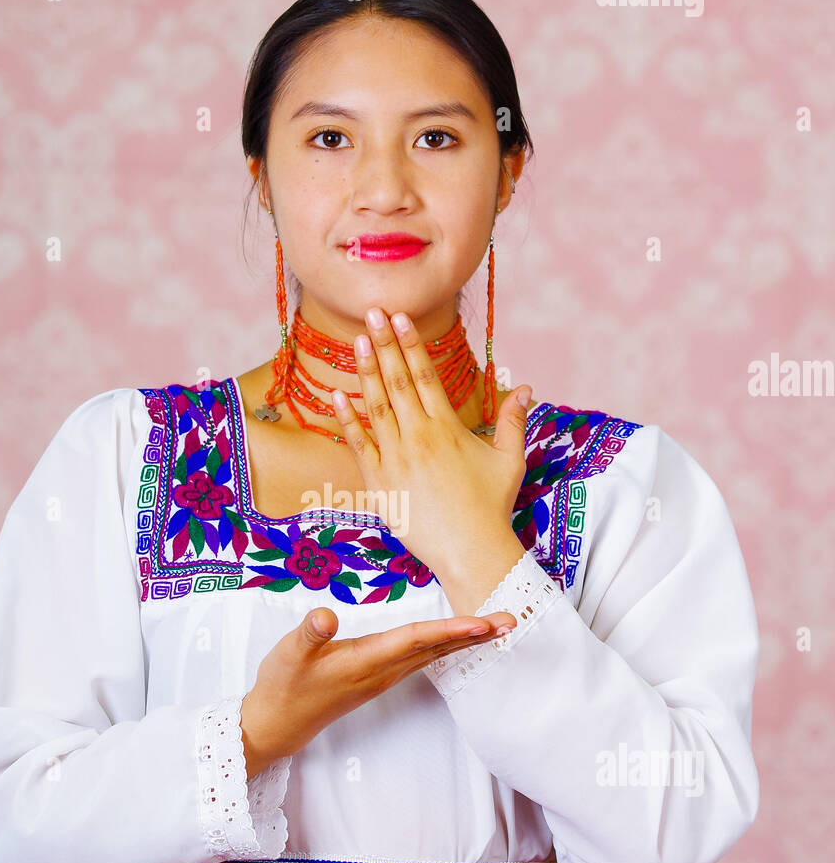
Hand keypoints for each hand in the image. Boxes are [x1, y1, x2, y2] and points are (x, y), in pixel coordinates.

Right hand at [239, 604, 518, 772]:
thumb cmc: (283, 684)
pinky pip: (420, 659)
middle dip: (473, 635)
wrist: (278, 723)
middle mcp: (382, 670)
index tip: (483, 624)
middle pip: (435, 649)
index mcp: (365, 660)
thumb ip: (308, 634)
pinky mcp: (377, 677)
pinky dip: (442, 646)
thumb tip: (325, 617)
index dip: (450, 630)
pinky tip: (453, 640)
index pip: (416, 640)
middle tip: (511, 620)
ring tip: (493, 627)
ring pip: (431, 655)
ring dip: (463, 640)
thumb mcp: (288, 654)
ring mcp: (382, 676)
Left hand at [330, 307, 531, 584]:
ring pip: (375, 406)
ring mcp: (395, 459)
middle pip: (397, 380)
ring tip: (357, 341)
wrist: (471, 551)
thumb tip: (524, 387)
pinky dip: (347, 420)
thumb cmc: (492, 507)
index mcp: (447, 427)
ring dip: (365, 371)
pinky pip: (358, 445)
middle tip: (371, 311)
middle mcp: (418, 437)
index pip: (425, 374)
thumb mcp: (510, 459)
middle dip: (384, 343)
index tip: (400, 316)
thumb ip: (514, 419)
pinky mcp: (379, 483)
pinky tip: (338, 395)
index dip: (411, 342)